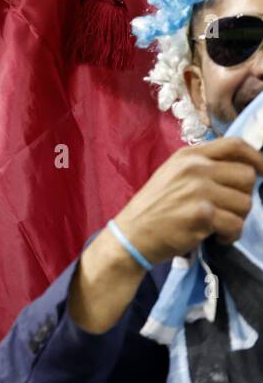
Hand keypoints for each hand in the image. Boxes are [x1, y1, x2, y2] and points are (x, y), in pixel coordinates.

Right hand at [113, 137, 262, 267]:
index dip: (257, 158)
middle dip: (243, 196)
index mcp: (188, 156)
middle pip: (247, 176)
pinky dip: (230, 235)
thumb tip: (247, 169)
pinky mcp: (202, 215)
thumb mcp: (174, 174)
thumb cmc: (156, 207)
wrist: (132, 234)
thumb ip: (204, 166)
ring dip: (237, 218)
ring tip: (217, 225)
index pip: (235, 145)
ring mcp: (198, 190)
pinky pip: (236, 225)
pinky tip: (216, 237)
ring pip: (246, 203)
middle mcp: (194, 168)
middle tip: (227, 209)